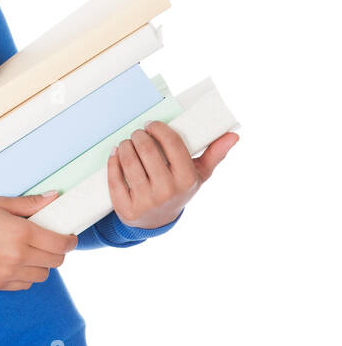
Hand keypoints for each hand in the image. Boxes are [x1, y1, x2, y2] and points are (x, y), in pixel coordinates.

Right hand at [0, 192, 77, 289]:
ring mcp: (9, 273)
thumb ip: (30, 204)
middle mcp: (18, 256)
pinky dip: (27, 276)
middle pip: (56, 261)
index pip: (60, 243)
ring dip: (42, 264)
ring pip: (43, 275)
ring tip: (32, 253)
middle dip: (58, 251)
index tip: (69, 237)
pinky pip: (25, 285)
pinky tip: (18, 264)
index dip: (70, 241)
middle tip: (51, 243)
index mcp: (22, 233)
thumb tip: (54, 198)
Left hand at [108, 121, 238, 229]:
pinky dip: (113, 161)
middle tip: (138, 133)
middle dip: (140, 136)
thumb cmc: (179, 190)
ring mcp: (145, 201)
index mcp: (186, 179)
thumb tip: (233, 135)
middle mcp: (166, 191)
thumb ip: (215, 154)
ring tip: (128, 143)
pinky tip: (116, 154)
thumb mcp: (198, 174)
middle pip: (147, 150)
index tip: (152, 125)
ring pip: (129, 161)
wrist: (157, 221)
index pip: (172, 144)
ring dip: (125, 146)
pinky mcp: (126, 208)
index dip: (159, 129)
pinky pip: (114, 178)